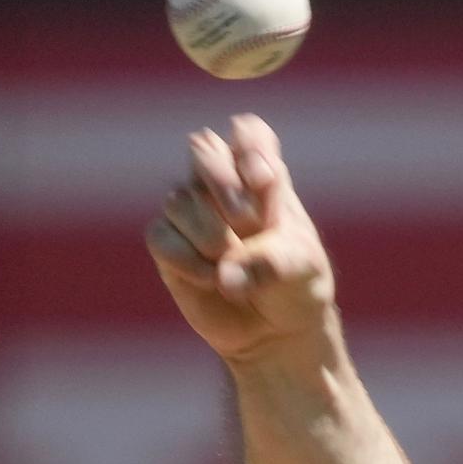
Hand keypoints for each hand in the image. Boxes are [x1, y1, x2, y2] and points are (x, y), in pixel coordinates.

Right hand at [144, 115, 336, 366]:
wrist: (277, 332)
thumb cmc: (297, 287)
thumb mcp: (302, 269)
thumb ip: (271, 261)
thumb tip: (225, 275)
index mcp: (263, 176)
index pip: (247, 132)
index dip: (249, 147)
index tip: (264, 182)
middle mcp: (222, 186)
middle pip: (201, 147)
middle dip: (223, 184)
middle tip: (250, 223)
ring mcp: (192, 214)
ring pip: (179, 199)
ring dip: (210, 235)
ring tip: (234, 267)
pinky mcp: (169, 246)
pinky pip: (160, 236)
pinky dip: (187, 260)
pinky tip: (212, 279)